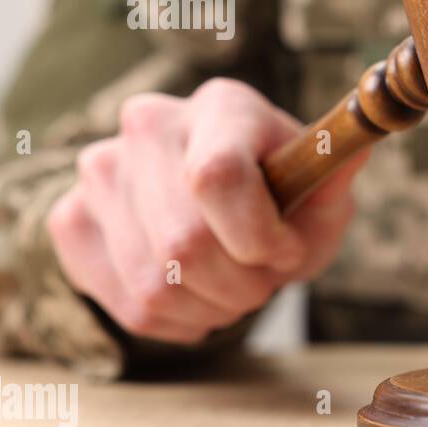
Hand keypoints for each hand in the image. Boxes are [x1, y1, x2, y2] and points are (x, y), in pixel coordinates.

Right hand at [48, 78, 367, 344]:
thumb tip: (355, 150)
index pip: (217, 177)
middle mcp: (150, 124)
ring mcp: (101, 171)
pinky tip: (200, 296)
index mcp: (222, 105)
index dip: (257, 236)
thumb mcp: (321, 187)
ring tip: (236, 288)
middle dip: (243, 283)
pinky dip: (178, 320)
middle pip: (185, 241)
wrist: (216, 198)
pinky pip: (128, 304)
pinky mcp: (72, 219)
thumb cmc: (281, 193)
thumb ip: (334, 178)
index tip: (286, 253)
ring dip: (213, 307)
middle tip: (265, 280)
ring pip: (155, 283)